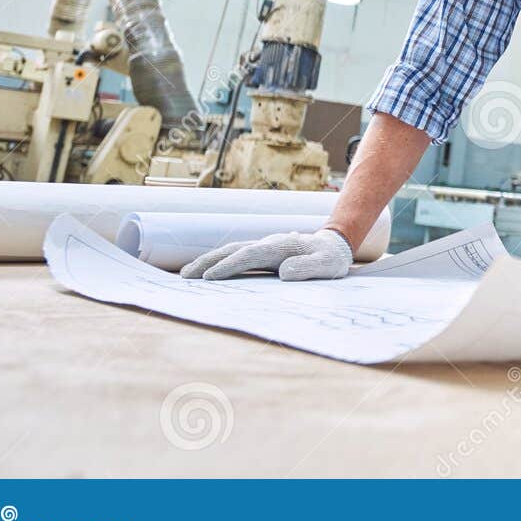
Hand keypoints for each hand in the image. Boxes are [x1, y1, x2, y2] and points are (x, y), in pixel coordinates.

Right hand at [180, 228, 352, 280]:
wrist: (334, 244)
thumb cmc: (330, 259)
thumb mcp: (327, 265)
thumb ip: (309, 268)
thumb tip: (284, 273)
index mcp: (282, 246)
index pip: (250, 255)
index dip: (230, 266)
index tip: (210, 277)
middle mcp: (269, 243)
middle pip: (233, 250)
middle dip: (209, 261)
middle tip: (186, 276)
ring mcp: (264, 246)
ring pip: (232, 251)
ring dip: (209, 260)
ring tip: (187, 274)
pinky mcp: (263, 252)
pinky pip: (237, 255)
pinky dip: (219, 261)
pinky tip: (206, 272)